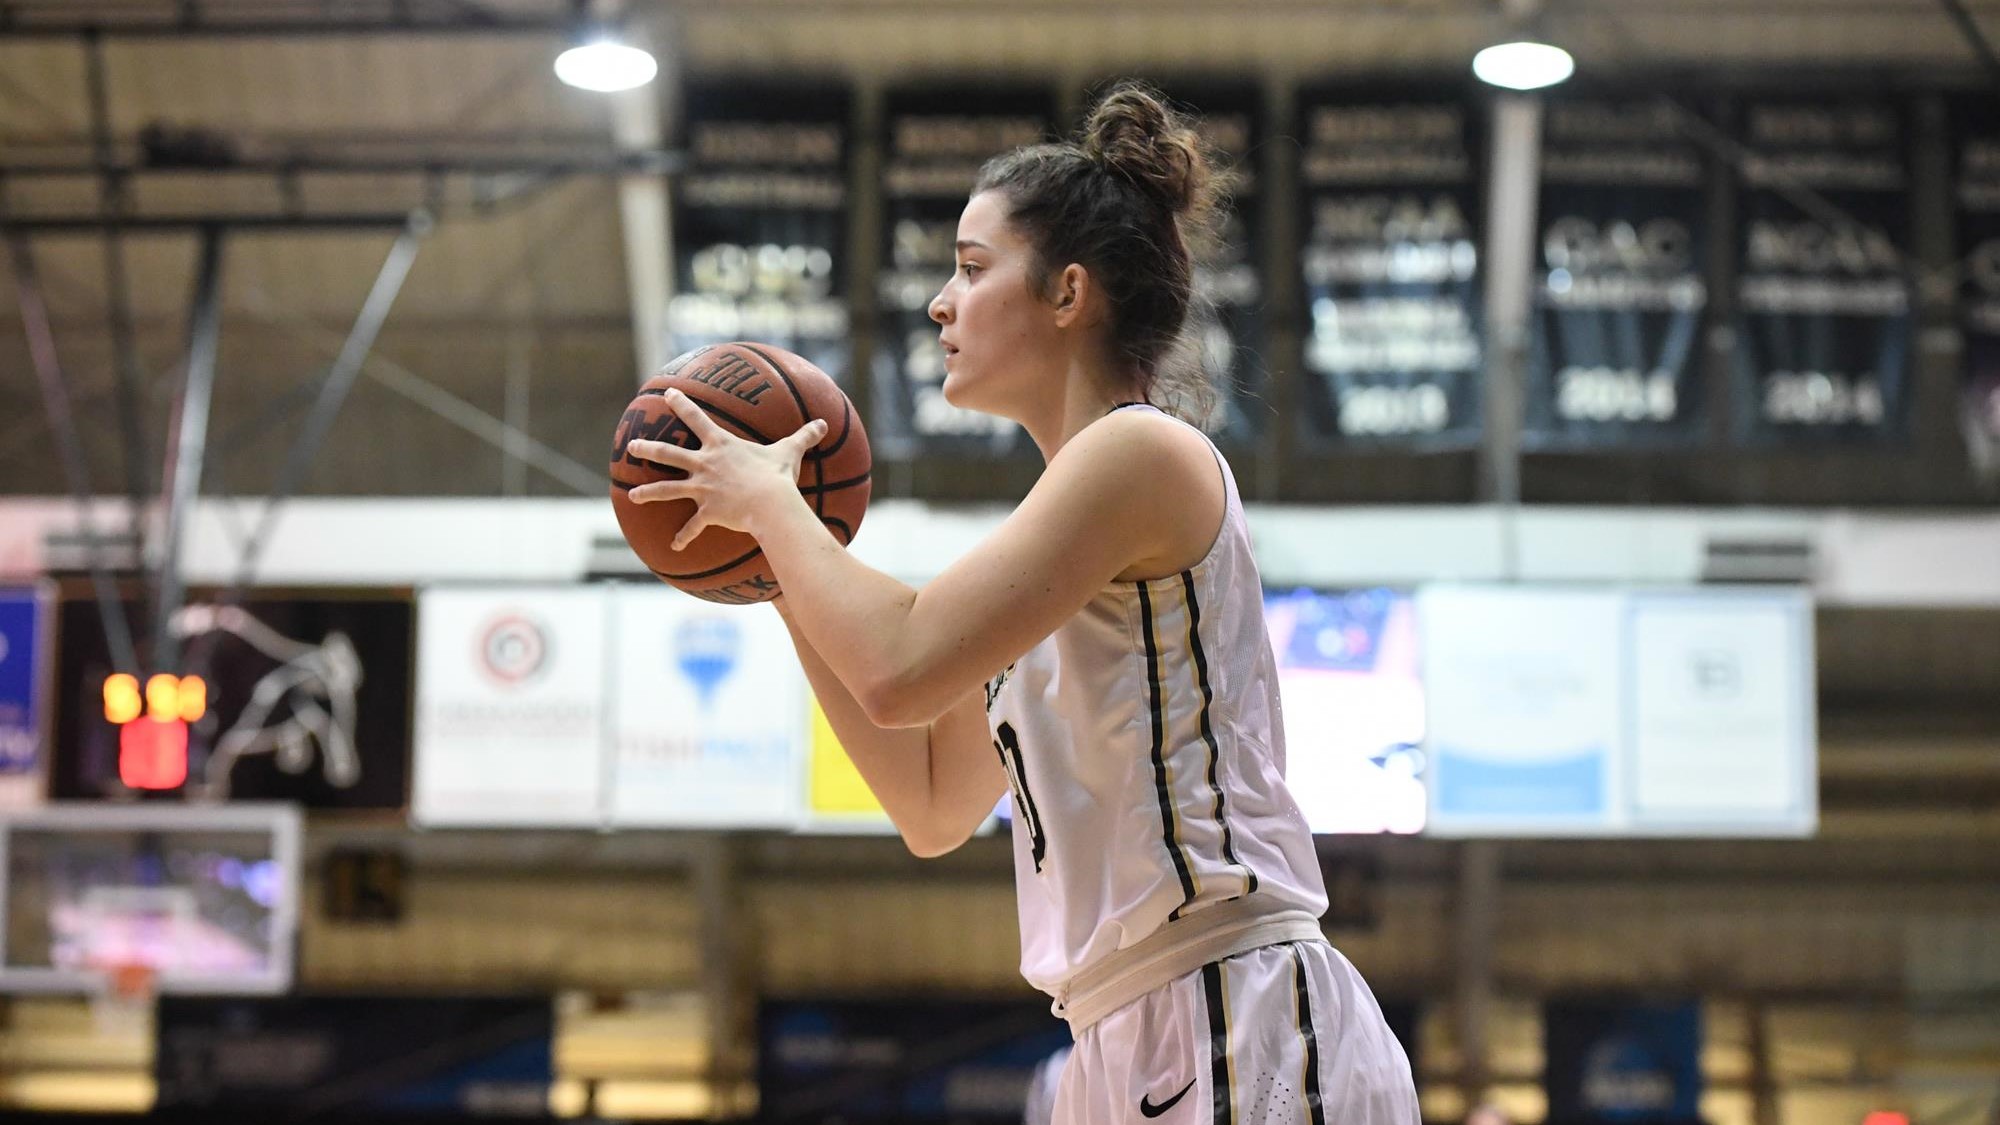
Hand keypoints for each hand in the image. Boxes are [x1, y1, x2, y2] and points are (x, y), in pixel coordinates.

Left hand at [625, 388, 828, 549]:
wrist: (770, 502)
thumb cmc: (778, 475)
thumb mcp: (790, 451)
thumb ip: (804, 436)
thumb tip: (824, 424)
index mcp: (720, 445)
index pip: (696, 418)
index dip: (681, 404)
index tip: (666, 394)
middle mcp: (704, 464)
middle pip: (668, 454)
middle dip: (647, 448)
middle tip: (631, 445)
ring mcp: (702, 489)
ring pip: (667, 489)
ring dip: (648, 492)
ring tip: (632, 495)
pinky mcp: (707, 512)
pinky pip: (692, 527)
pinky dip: (683, 537)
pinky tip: (673, 546)